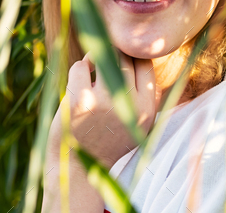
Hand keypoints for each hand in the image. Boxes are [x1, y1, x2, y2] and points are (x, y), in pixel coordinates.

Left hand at [46, 48, 160, 169]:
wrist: (78, 173)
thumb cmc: (105, 141)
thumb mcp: (135, 123)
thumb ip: (140, 94)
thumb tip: (133, 52)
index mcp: (147, 110)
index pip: (146, 63)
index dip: (131, 56)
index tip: (118, 60)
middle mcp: (131, 106)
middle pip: (125, 56)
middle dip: (111, 53)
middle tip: (100, 62)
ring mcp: (105, 102)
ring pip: (104, 56)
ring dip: (95, 57)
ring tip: (90, 70)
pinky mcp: (81, 102)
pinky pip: (80, 66)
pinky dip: (78, 69)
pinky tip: (77, 83)